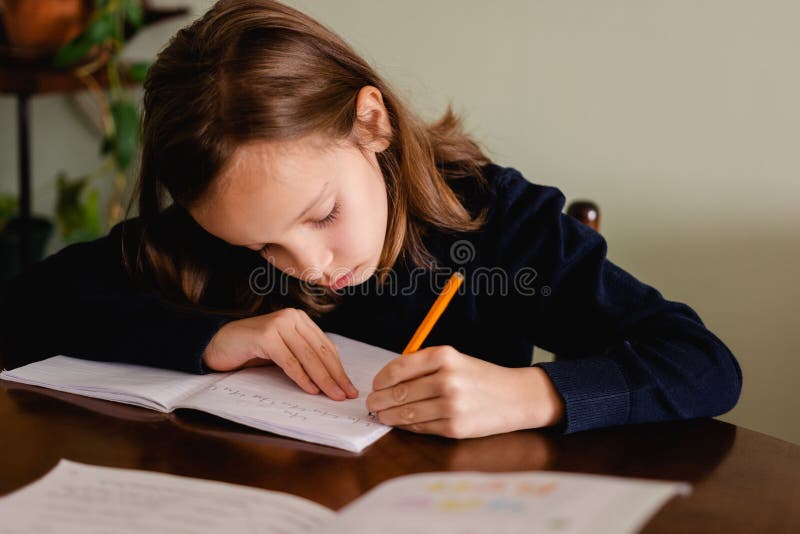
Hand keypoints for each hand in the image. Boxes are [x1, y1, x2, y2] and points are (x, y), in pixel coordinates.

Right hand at [202, 308, 358, 400]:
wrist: (218, 344)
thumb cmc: (252, 350)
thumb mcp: (283, 350)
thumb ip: (304, 354)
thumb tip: (333, 372)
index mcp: (300, 319)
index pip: (326, 346)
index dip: (339, 368)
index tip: (349, 387)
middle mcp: (291, 317)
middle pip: (320, 351)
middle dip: (336, 376)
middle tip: (346, 395)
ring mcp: (278, 324)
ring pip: (308, 356)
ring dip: (323, 379)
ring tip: (333, 395)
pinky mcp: (266, 335)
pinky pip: (289, 361)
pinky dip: (301, 377)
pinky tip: (311, 389)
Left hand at [366, 346, 563, 437]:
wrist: (516, 397)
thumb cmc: (481, 377)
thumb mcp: (454, 360)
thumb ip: (423, 367)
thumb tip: (387, 382)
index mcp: (444, 356)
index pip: (398, 368)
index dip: (381, 380)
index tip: (375, 385)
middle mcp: (447, 379)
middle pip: (399, 393)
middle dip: (379, 400)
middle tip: (372, 403)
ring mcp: (451, 405)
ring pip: (406, 413)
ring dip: (388, 416)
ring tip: (382, 415)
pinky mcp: (455, 428)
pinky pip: (421, 428)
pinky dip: (407, 426)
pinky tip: (402, 423)